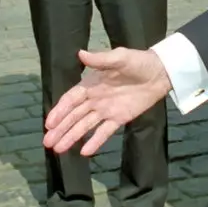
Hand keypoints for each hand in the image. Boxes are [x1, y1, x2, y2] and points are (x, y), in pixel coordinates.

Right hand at [44, 47, 170, 156]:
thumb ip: (100, 59)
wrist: (160, 73)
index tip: (49, 124)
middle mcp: (95, 99)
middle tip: (47, 142)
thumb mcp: (120, 58)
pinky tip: (84, 152)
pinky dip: (95, 141)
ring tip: (58, 150)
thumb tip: (80, 54)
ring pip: (85, 126)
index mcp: (91, 84)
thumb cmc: (138, 62)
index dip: (59, 111)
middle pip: (74, 116)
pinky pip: (104, 132)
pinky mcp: (119, 118)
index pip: (71, 100)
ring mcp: (106, 110)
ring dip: (72, 137)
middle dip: (60, 129)